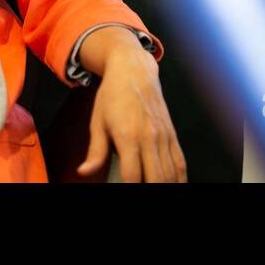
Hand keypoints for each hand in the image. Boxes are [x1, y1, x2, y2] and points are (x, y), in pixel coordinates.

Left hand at [77, 44, 185, 182]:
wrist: (133, 68)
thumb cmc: (112, 95)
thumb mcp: (97, 121)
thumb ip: (95, 151)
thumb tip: (84, 172)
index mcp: (127, 136)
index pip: (132, 176)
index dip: (129, 190)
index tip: (124, 193)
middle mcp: (149, 137)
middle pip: (155, 179)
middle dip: (150, 191)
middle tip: (143, 195)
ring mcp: (163, 135)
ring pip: (171, 172)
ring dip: (166, 186)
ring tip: (159, 193)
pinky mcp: (171, 133)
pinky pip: (180, 160)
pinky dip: (180, 177)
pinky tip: (177, 185)